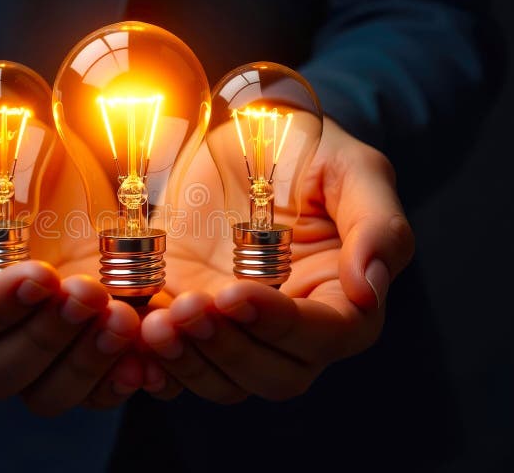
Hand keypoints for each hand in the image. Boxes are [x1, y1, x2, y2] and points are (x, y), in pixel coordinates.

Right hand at [0, 132, 143, 414]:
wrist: (45, 150)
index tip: (37, 275)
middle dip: (44, 336)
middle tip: (87, 291)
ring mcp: (34, 344)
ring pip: (44, 392)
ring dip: (83, 362)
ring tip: (121, 317)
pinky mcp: (80, 347)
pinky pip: (92, 392)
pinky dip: (116, 383)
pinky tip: (143, 359)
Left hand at [141, 118, 414, 401]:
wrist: (236, 132)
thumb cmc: (306, 146)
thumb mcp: (352, 168)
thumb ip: (378, 225)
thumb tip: (370, 291)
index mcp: (342, 295)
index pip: (327, 336)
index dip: (282, 325)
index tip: (237, 292)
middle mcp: (292, 326)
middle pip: (275, 374)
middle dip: (230, 349)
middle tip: (189, 307)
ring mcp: (239, 328)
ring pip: (224, 381)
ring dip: (189, 362)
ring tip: (156, 325)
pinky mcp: (193, 320)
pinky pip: (179, 367)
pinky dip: (158, 368)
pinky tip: (135, 348)